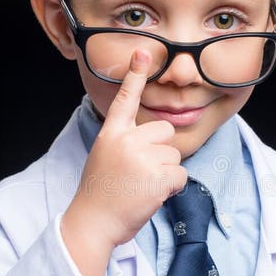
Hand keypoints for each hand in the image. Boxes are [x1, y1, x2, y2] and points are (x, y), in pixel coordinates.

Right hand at [60, 51, 186, 275]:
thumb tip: (155, 137)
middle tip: (140, 173)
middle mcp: (128, 141)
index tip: (144, 52)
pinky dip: (172, 188)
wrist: (94, 222)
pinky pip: (181, 176)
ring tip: (142, 187)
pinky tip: (152, 195)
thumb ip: (126, 142)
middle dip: (161, 151)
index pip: (126, 99)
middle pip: (165, 131)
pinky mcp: (159, 177)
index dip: (136, 75)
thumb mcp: (105, 156)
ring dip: (165, 173)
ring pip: (174, 155)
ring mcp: (143, 158)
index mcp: (112, 133)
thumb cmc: (101, 193)